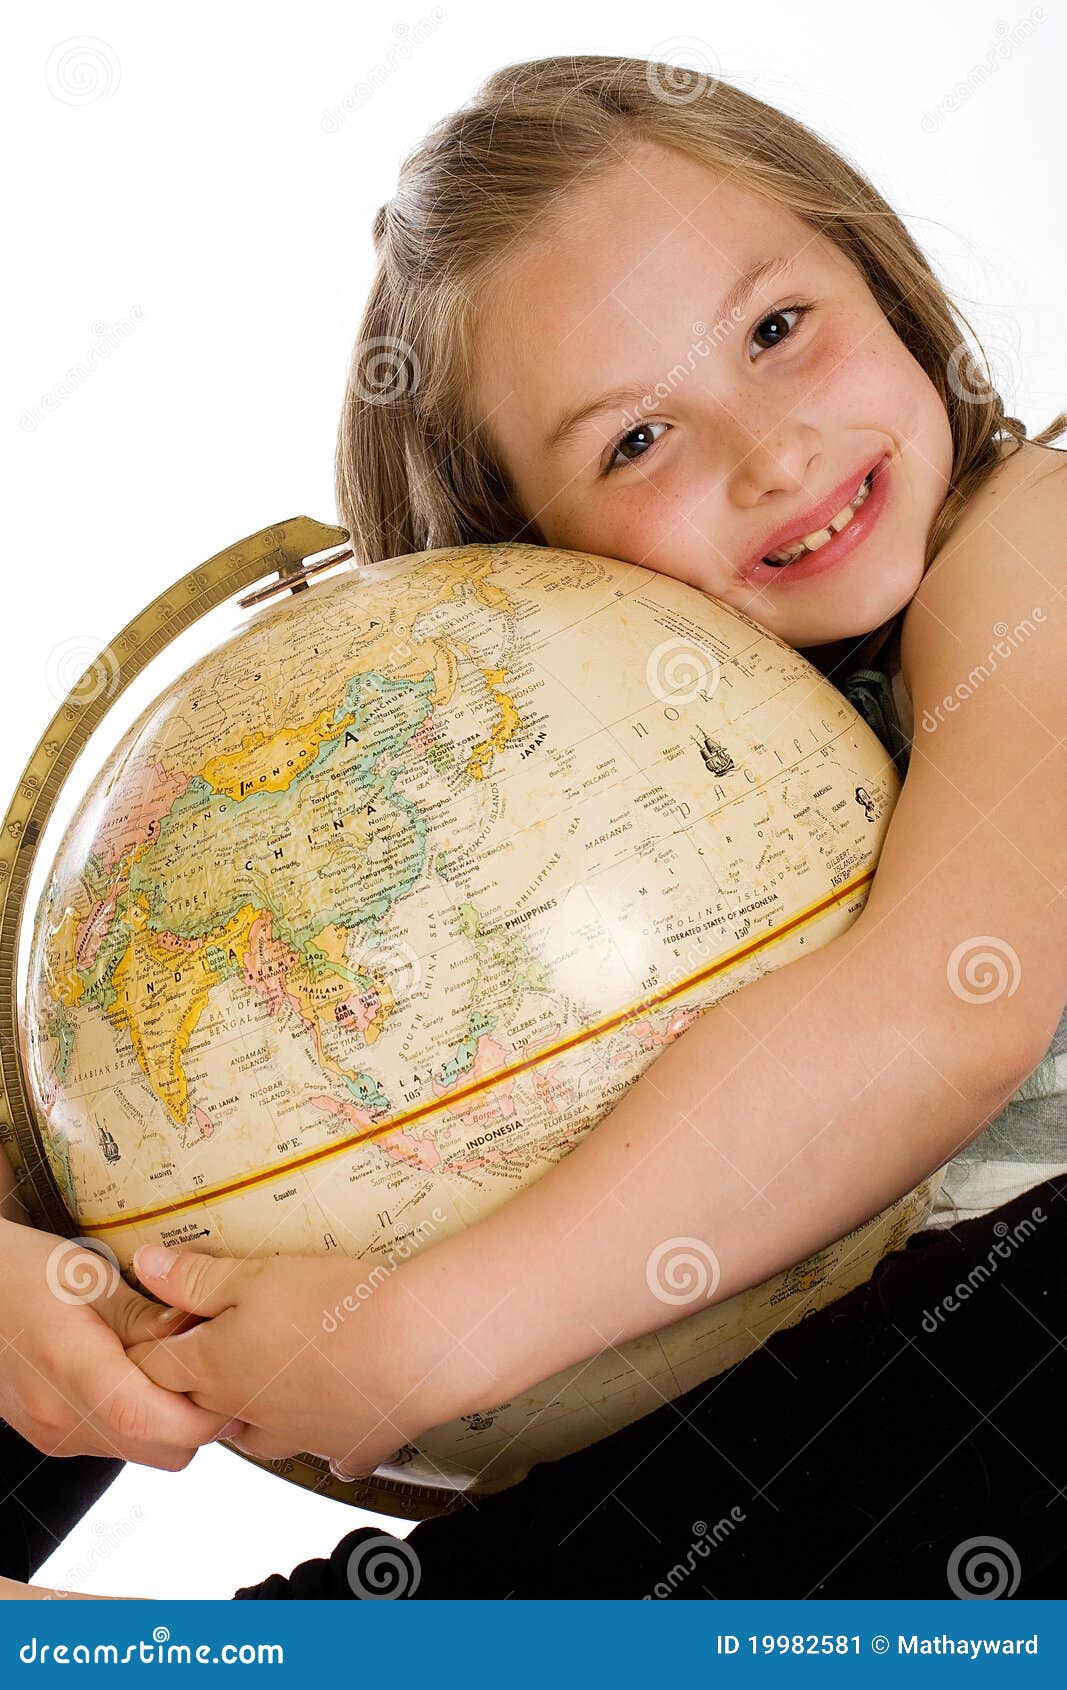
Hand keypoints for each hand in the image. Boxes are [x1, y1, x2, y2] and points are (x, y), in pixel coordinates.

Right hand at [0, 1218, 240, 1467]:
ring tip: (171, 1365)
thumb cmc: (21, 1273)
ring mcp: (54, 1434)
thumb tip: (199, 1332)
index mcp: (71, 1369)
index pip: (153, 1421)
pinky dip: (142, 1419)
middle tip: (209, 1365)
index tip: (232, 1379)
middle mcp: (60, 1417)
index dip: (205, 1411)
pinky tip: (139, 1374)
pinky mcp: (53, 1437)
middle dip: (199, 1417)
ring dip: (170, 1420)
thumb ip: (146, 1313)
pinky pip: (117, 1444)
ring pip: (143, 1452)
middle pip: (162, 1451)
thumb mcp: (89, 1276)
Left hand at [127, 1245, 431, 1479]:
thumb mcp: (255, 1275)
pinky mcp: (344, 1445)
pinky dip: (323, 1434)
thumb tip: (144, 1267)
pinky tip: (334, 1414)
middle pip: (197, 1407)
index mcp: (216, 1368)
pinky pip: (325, 1448)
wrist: (412, 1349)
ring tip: (264, 1380)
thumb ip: (197, 1277)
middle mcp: (247, 1413)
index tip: (157, 1327)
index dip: (150, 1345)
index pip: (155, 1367)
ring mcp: (296, 1436)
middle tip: (208, 1347)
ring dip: (249, 1411)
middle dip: (193, 1382)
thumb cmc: (332, 1306)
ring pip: (253, 1434)